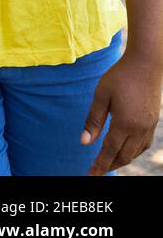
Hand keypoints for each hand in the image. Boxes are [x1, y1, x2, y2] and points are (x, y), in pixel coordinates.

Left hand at [82, 49, 162, 174]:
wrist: (146, 64)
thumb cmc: (120, 77)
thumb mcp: (101, 96)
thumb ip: (93, 120)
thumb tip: (84, 142)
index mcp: (125, 124)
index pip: (110, 151)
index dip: (100, 164)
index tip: (91, 174)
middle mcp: (140, 129)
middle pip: (124, 156)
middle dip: (109, 165)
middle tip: (96, 171)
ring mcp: (149, 126)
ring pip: (135, 152)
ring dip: (121, 160)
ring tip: (107, 163)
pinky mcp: (153, 121)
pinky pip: (143, 144)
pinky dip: (133, 152)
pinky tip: (125, 150)